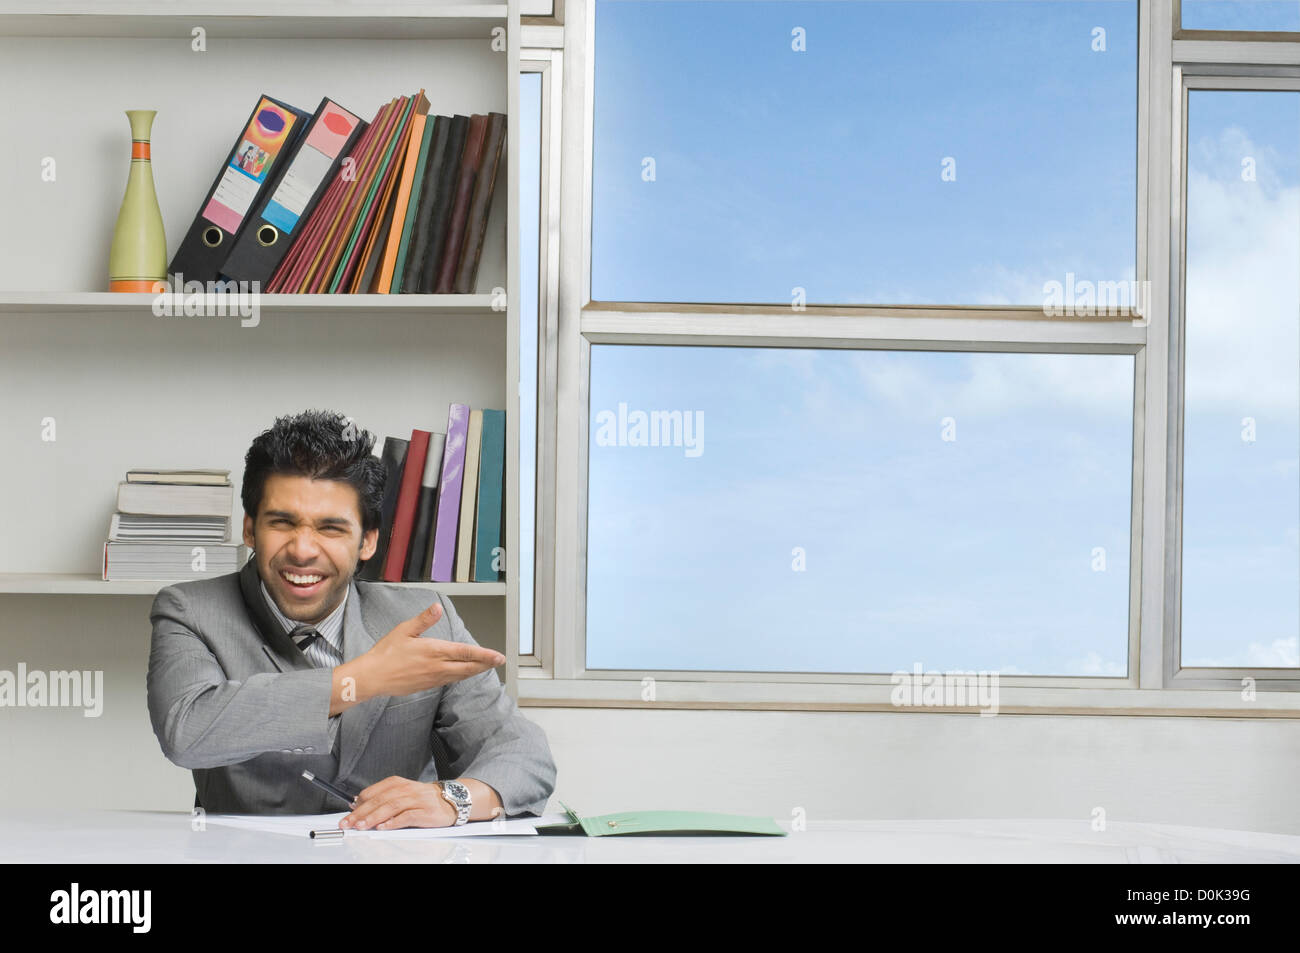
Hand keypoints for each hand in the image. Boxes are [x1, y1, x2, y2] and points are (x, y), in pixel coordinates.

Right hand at [332, 602, 504, 711]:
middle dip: (486, 664)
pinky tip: (463, 673)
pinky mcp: (428, 685)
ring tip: (486, 666)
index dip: (484, 655)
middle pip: (468, 667)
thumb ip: (424, 620)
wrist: (373, 677)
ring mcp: (433, 678)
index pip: (466, 653)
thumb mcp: (404, 630)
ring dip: (475, 671)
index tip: (498, 656)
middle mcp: (437, 667)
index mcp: (434, 651)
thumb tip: (437, 608)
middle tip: (499, 661)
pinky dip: (461, 676)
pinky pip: (450, 681)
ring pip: (461, 675)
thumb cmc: (386, 654)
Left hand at [339, 776, 455, 829]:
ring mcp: (416, 800)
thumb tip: (358, 806)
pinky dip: (394, 822)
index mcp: (396, 783)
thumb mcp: (400, 793)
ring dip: (374, 817)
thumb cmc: (422, 798)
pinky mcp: (425, 812)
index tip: (347, 814)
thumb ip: (381, 798)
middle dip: (361, 813)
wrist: (449, 799)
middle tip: (349, 823)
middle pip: (379, 800)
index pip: (373, 792)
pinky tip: (384, 827)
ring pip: (391, 807)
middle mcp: (405, 789)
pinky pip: (407, 816)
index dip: (358, 804)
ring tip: (362, 826)